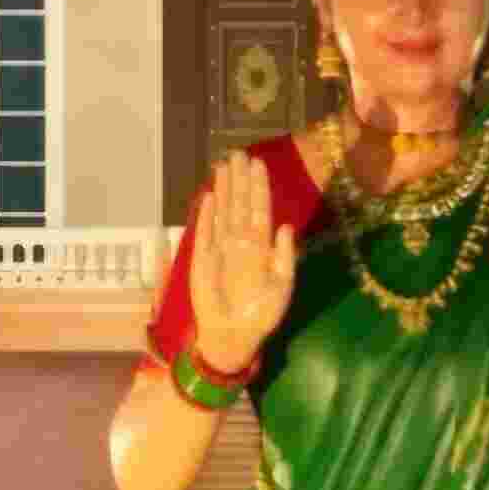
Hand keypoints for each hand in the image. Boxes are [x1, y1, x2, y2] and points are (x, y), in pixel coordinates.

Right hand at [186, 148, 296, 378]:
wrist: (235, 336)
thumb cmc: (262, 313)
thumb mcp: (283, 286)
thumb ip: (285, 256)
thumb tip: (286, 226)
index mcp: (262, 247)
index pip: (260, 210)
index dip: (259, 187)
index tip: (259, 163)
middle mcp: (240, 242)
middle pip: (239, 204)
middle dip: (239, 179)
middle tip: (238, 153)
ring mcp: (220, 248)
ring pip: (223, 212)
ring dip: (223, 189)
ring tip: (223, 164)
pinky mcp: (202, 260)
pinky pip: (204, 232)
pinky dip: (206, 215)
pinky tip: (210, 196)